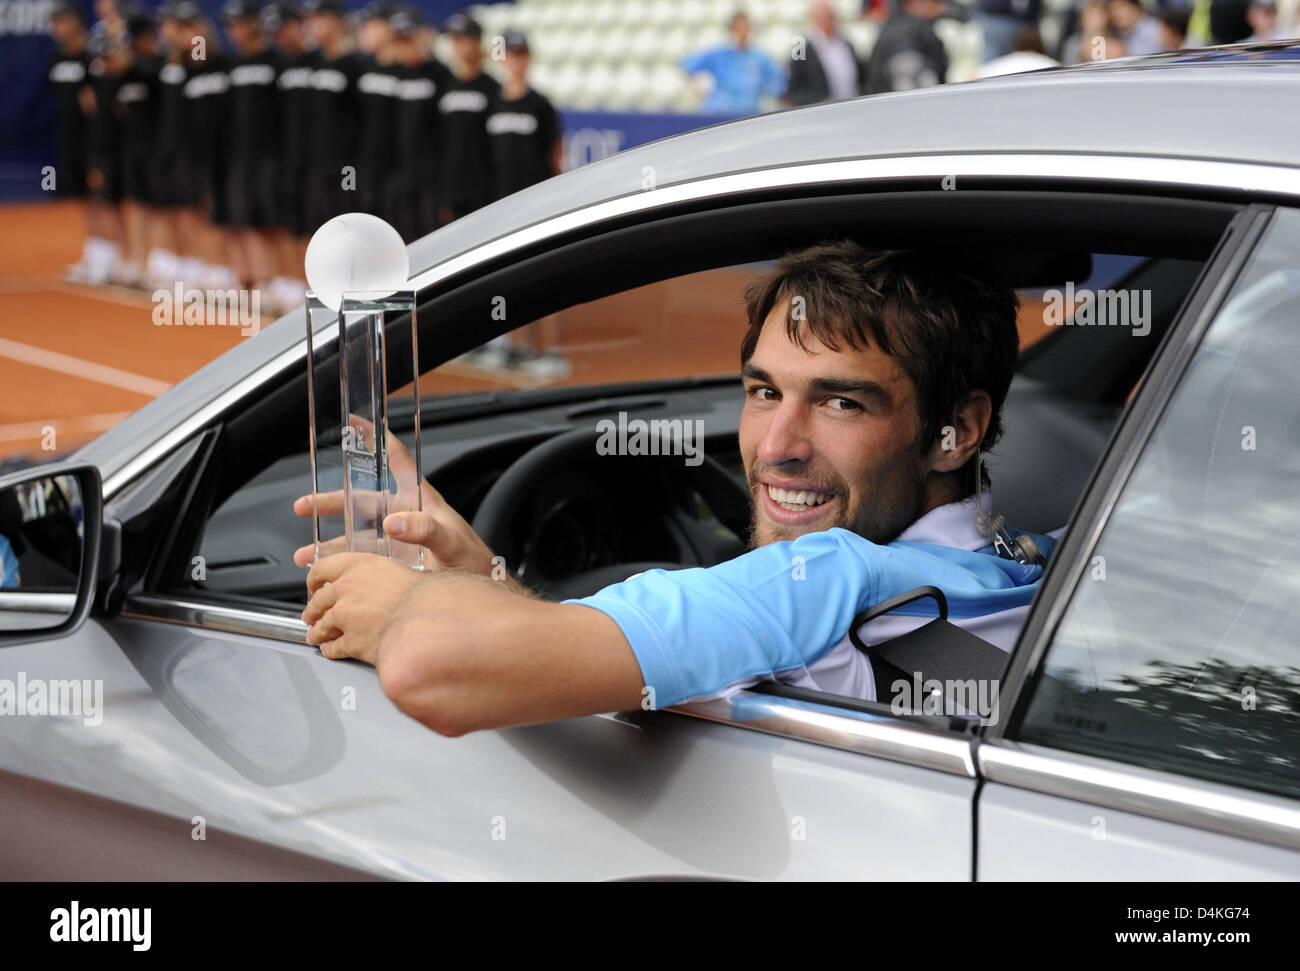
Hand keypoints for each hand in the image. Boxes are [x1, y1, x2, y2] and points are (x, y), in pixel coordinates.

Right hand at [292, 426, 496, 577]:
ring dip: (332, 543)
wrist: (483, 593)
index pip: (398, 462)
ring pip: (358, 535)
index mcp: (422, 502)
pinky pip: (363, 559)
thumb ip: (427, 531)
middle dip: (332, 502)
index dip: (378, 440)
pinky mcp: (397, 563)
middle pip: (363, 502)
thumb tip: (394, 522)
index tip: (357, 422)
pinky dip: (344, 565)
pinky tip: (327, 573)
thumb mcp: (453, 544)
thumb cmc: (476, 566)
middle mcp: (408, 517)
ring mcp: (401, 541)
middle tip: (304, 505)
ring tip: (306, 553)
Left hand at [301, 552, 424, 663]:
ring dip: (317, 632)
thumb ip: (380, 574)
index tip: (313, 584)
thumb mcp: (400, 569)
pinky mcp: (350, 642)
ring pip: (322, 626)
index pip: (321, 568)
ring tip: (317, 636)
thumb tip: (380, 579)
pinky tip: (331, 650)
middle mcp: (347, 589)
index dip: (314, 579)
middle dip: (313, 610)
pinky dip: (330, 650)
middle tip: (313, 614)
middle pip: (318, 600)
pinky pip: (333, 647)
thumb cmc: (423, 596)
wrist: (429, 621)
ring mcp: (345, 616)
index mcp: (358, 566)